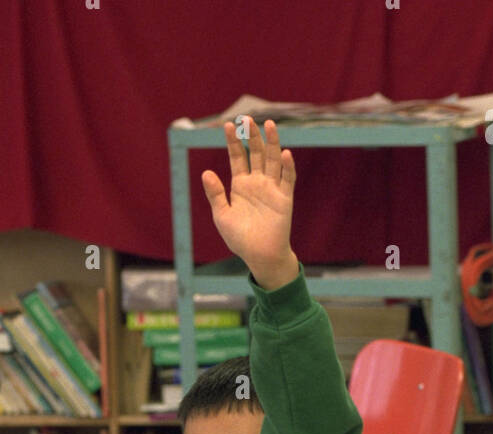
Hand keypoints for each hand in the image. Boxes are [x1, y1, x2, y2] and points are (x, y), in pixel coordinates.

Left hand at [201, 118, 297, 290]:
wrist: (259, 256)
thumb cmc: (239, 239)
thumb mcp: (222, 216)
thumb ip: (215, 194)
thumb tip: (206, 172)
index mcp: (240, 185)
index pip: (237, 157)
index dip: (233, 141)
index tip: (228, 126)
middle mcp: (257, 183)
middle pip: (256, 153)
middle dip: (252, 136)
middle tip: (248, 118)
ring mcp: (272, 189)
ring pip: (273, 160)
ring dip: (272, 143)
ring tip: (269, 125)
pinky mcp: (284, 198)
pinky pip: (287, 179)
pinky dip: (287, 166)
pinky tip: (285, 153)